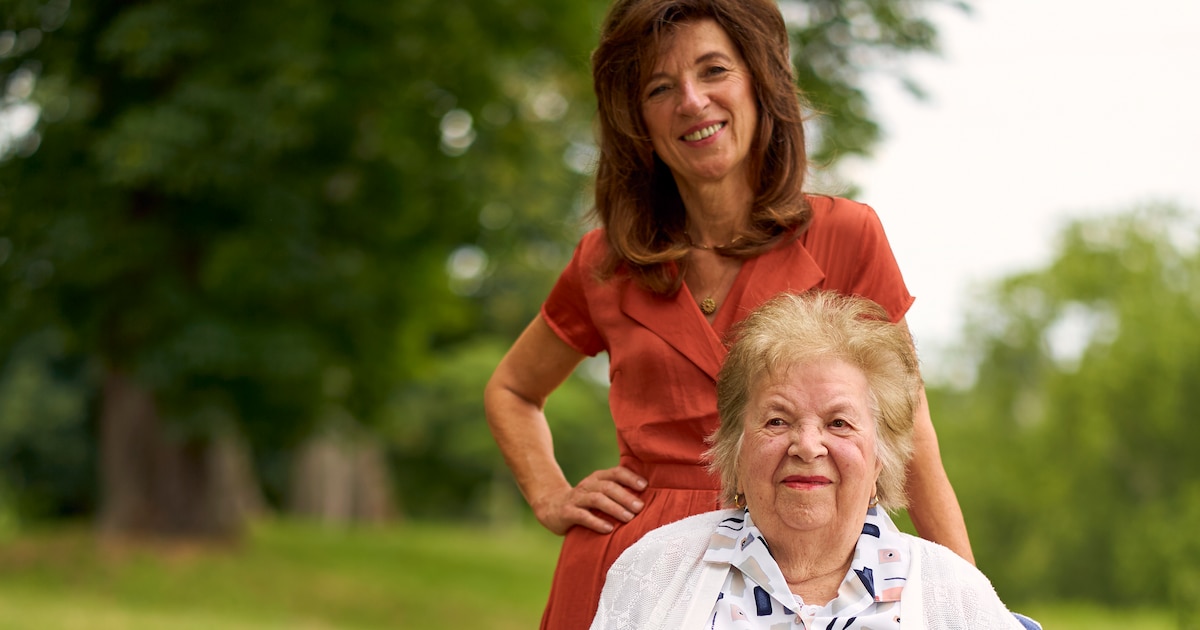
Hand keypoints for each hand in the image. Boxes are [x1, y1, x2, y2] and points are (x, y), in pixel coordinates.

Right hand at [532, 466, 647, 534]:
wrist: (550, 507)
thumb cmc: (584, 502)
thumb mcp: (599, 493)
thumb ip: (617, 493)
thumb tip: (648, 500)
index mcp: (597, 478)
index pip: (615, 473)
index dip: (630, 478)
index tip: (645, 486)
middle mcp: (587, 485)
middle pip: (608, 487)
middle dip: (625, 496)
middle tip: (640, 508)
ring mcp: (576, 498)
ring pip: (596, 499)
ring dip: (614, 508)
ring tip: (628, 518)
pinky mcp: (567, 512)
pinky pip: (583, 516)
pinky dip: (596, 522)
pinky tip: (609, 529)